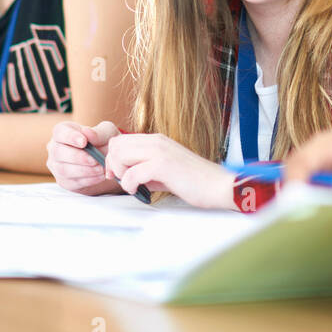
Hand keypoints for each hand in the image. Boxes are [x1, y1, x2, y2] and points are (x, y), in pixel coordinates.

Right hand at [45, 120, 123, 195]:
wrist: (105, 161)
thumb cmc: (102, 141)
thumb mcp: (106, 132)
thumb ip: (98, 133)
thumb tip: (87, 133)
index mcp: (63, 131)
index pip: (59, 132)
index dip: (70, 137)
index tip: (84, 142)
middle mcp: (55, 148)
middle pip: (59, 152)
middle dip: (78, 157)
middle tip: (95, 160)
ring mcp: (57, 166)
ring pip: (64, 170)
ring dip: (85, 170)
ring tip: (101, 168)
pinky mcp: (64, 181)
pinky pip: (72, 182)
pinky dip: (88, 180)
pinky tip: (100, 176)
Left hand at [104, 134, 234, 208]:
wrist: (218, 186)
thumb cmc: (195, 181)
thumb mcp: (165, 171)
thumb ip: (146, 170)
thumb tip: (128, 176)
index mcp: (157, 140)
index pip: (121, 140)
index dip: (114, 158)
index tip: (118, 174)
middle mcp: (156, 141)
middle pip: (117, 145)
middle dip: (113, 165)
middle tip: (123, 181)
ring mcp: (159, 151)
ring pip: (121, 154)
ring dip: (121, 174)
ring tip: (133, 186)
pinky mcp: (162, 165)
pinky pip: (132, 173)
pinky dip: (130, 184)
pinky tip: (140, 190)